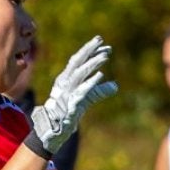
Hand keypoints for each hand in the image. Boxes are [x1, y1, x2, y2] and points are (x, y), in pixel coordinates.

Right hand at [26, 36, 117, 157]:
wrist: (53, 130)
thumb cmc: (68, 112)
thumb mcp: (86, 99)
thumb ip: (100, 91)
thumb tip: (116, 86)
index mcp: (65, 78)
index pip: (78, 61)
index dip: (90, 51)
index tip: (104, 45)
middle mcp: (64, 82)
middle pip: (76, 61)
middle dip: (88, 49)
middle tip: (100, 40)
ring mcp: (66, 92)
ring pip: (79, 73)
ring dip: (92, 63)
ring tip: (105, 56)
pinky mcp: (71, 103)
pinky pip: (82, 90)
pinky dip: (91, 81)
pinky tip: (101, 75)